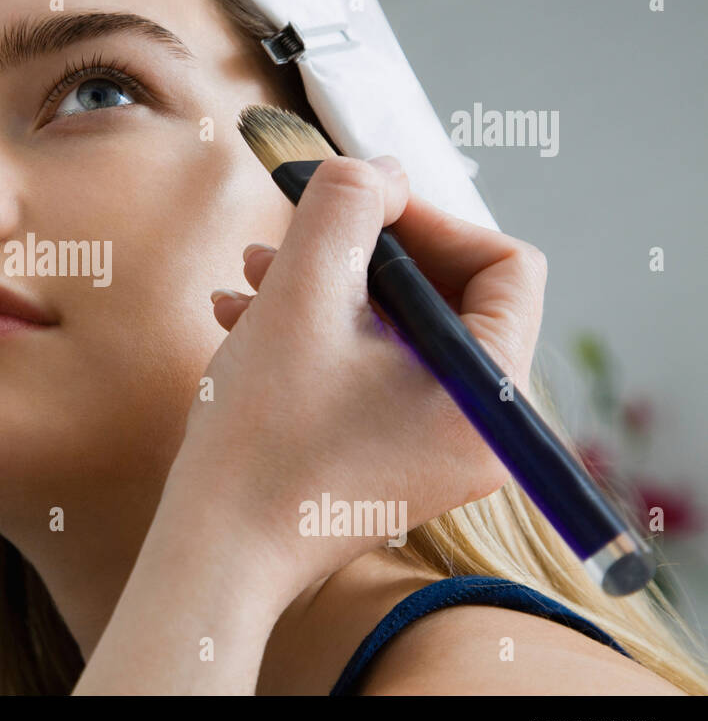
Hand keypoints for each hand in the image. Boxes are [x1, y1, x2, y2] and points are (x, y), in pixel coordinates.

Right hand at [165, 155, 547, 599]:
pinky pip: (371, 375)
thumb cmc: (263, 432)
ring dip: (322, 291)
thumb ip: (348, 202)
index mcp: (492, 390)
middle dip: (357, 255)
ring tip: (248, 278)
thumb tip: (381, 172)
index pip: (503, 264)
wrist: (217, 548)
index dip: (427, 217)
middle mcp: (482, 427)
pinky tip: (242, 324)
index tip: (353, 207)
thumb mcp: (304, 292)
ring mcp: (438, 451)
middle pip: (444, 295)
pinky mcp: (392, 462)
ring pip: (395, 331)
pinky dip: (316, 340)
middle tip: (286, 239)